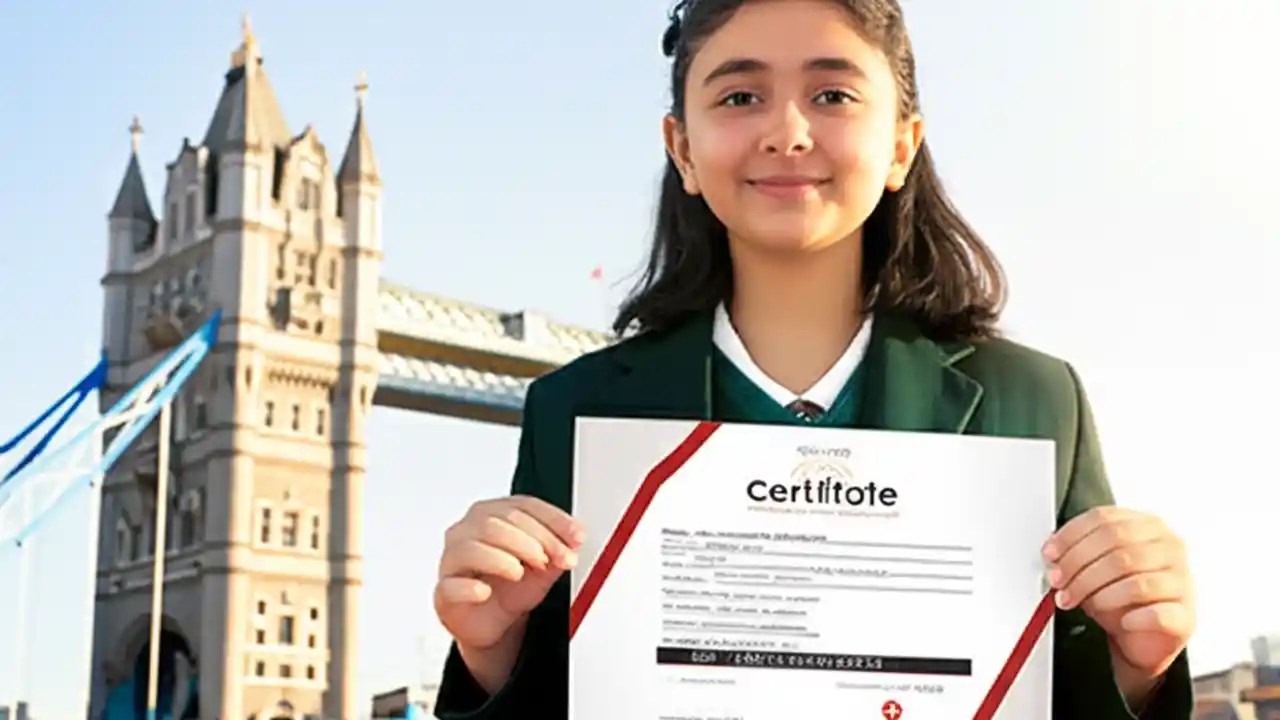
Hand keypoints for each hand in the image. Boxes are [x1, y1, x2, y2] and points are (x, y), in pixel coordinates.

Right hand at [435, 494, 584, 652]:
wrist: (495, 623)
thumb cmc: (512, 587)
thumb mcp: (543, 566)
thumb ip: (557, 551)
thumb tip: (574, 539)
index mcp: (492, 515)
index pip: (522, 506)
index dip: (552, 520)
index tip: (576, 537)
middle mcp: (468, 531)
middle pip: (496, 523)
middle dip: (532, 540)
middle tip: (554, 558)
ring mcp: (452, 560)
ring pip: (471, 547)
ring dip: (501, 558)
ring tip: (520, 572)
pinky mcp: (444, 591)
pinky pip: (450, 585)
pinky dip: (469, 587)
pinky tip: (484, 592)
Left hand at [1042, 506, 1193, 682]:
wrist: (1144, 637)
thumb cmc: (1120, 596)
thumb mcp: (1096, 566)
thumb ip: (1078, 553)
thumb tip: (1052, 556)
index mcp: (1147, 525)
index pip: (1104, 519)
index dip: (1071, 536)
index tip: (1050, 555)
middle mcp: (1169, 546)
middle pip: (1116, 545)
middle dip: (1079, 566)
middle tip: (1059, 584)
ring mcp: (1182, 579)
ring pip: (1134, 580)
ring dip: (1097, 595)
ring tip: (1080, 604)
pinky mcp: (1186, 614)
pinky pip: (1156, 614)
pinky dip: (1132, 618)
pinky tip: (1122, 622)